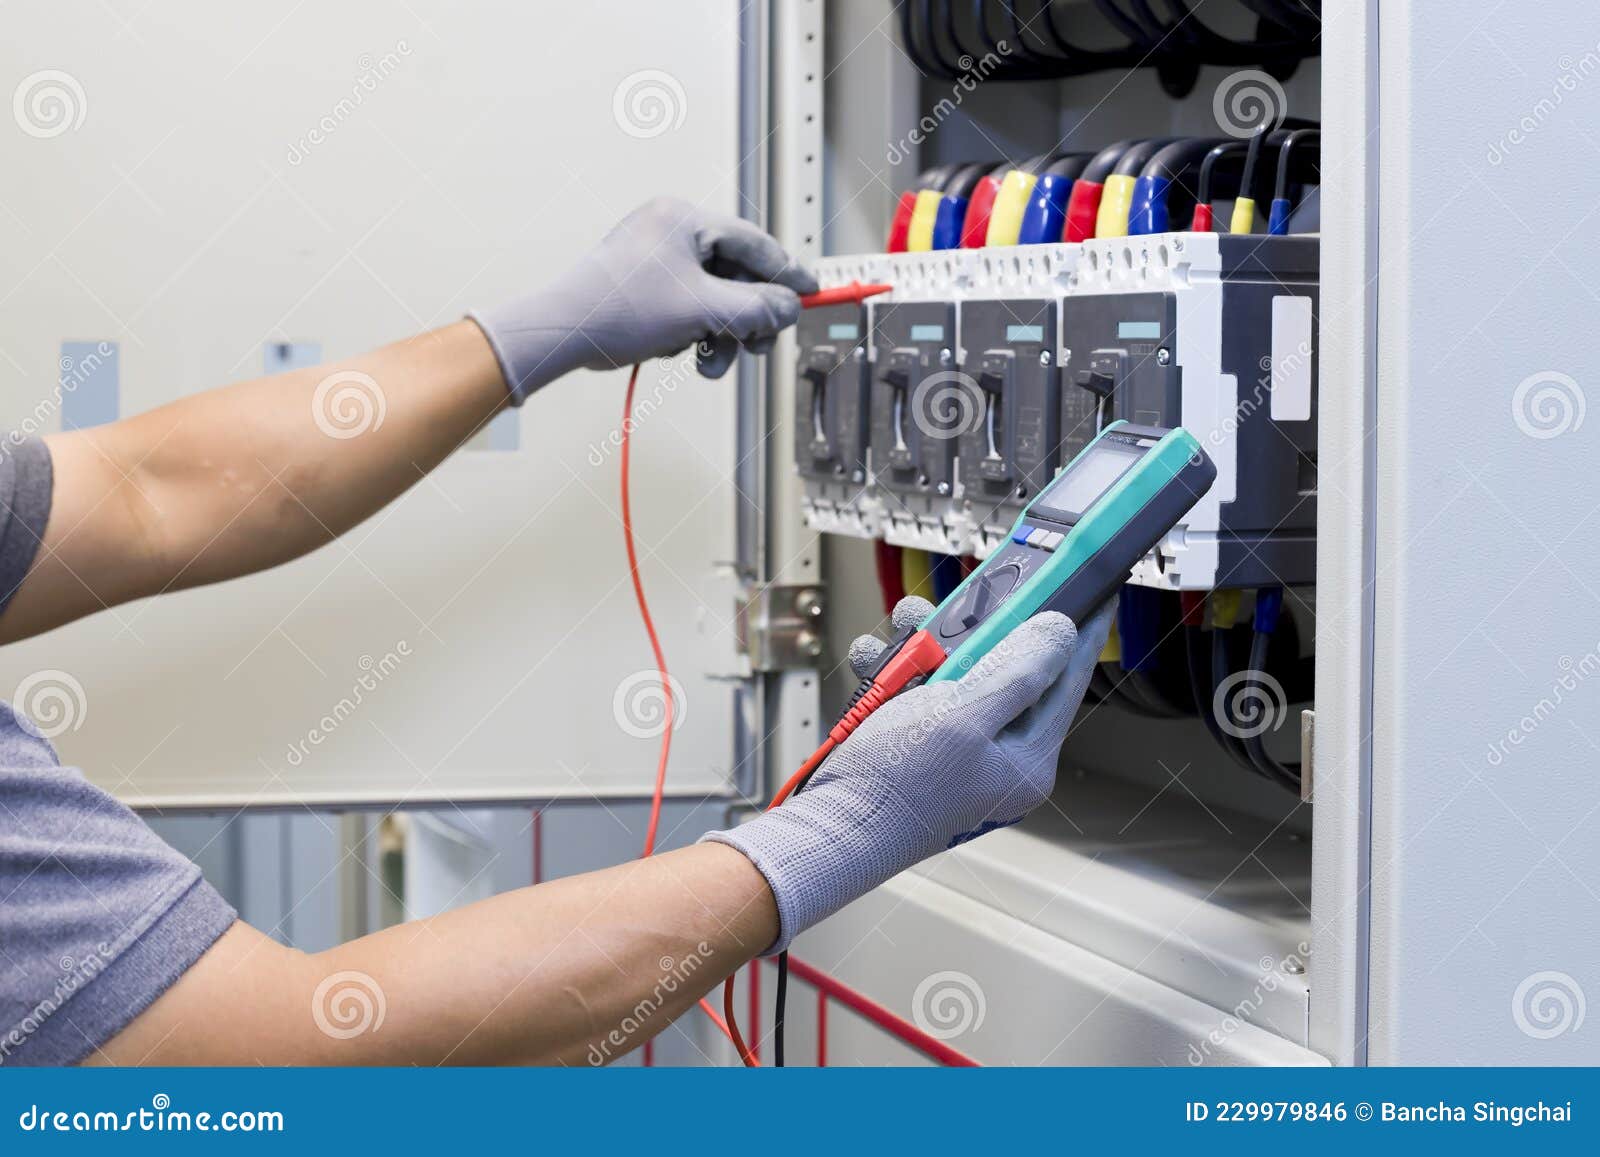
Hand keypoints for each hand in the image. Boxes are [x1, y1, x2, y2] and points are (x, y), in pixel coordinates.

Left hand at [469, 197, 816, 402]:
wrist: (562, 332)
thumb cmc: (620, 309)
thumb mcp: (703, 310)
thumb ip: (757, 308)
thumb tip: (791, 307)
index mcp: (684, 218)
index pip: (754, 242)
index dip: (787, 272)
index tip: (813, 293)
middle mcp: (670, 230)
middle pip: (736, 274)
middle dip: (747, 317)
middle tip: (757, 346)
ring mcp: (655, 258)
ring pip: (713, 297)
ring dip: (720, 334)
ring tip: (712, 362)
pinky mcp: (644, 286)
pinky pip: (688, 307)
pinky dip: (693, 332)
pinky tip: (680, 352)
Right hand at [704, 597, 1113, 951]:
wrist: (829, 825)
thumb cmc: (894, 787)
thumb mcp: (963, 715)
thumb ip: (1017, 673)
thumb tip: (1060, 635)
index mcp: (1025, 760)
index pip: (1064, 682)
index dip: (1075, 631)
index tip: (1089, 594)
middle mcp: (996, 756)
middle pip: (1003, 669)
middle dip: (974, 631)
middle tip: (963, 603)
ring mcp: (956, 749)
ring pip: (954, 673)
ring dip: (923, 646)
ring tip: (900, 633)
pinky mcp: (919, 743)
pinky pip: (917, 690)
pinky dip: (894, 670)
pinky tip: (874, 662)